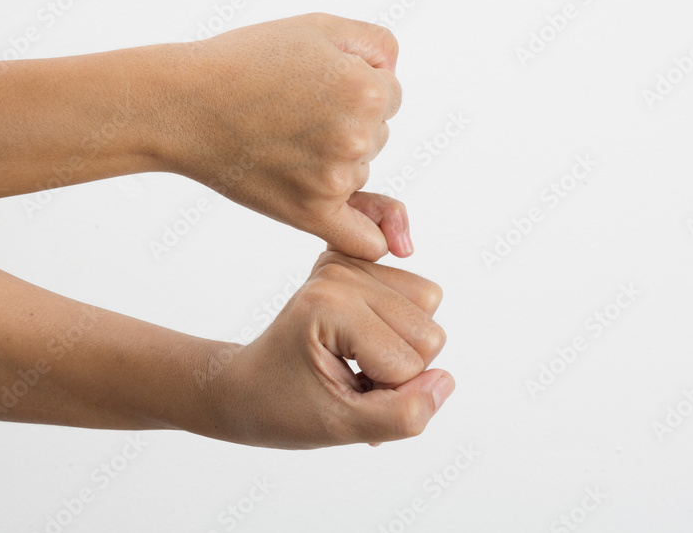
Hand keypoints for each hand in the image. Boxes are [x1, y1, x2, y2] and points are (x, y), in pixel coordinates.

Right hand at [159, 13, 412, 260]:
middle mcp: (358, 136)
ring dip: (336, 160)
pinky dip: (372, 237)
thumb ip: (378, 46)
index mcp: (367, 89)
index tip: (313, 84)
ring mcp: (335, 178)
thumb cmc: (245, 62)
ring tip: (282, 138)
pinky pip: (363, 239)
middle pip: (379, 133)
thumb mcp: (320, 27)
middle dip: (346, 121)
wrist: (183, 105)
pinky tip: (383, 239)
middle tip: (292, 110)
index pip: (390, 93)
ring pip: (362, 169)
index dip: (354, 84)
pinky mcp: (311, 213)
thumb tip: (396, 84)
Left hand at [201, 251, 452, 448]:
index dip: (388, 393)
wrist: (247, 386)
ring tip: (358, 360)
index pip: (412, 361)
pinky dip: (401, 323)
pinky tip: (365, 339)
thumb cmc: (283, 407)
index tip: (342, 395)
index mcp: (329, 305)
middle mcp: (339, 274)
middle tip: (351, 380)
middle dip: (401, 369)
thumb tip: (445, 380)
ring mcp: (347, 264)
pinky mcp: (356, 263)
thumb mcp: (341, 428)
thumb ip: (402, 414)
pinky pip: (417, 292)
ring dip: (404, 344)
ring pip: (429, 305)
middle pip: (429, 330)